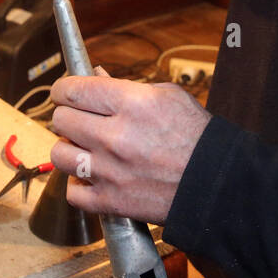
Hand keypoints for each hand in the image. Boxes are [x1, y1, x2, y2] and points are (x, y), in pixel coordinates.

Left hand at [48, 69, 211, 223]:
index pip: (73, 90)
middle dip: (68, 116)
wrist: (217, 183)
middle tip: (80, 120)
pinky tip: (93, 177)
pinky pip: (72, 193)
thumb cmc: (196, 136)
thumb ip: (125, 86)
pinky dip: (79, 186)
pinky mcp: (112, 201)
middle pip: (61, 120)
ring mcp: (111, 172)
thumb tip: (95, 75)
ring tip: (85, 149)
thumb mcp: (167, 96)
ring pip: (59, 155)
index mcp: (132, 103)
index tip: (65, 93)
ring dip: (69, 149)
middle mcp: (116, 136)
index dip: (63, 89)